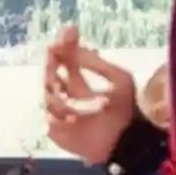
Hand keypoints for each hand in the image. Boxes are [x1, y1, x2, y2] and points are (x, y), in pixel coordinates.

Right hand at [45, 25, 135, 163]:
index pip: (64, 61)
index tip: (68, 32)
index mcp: (78, 82)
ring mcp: (60, 113)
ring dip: (58, 89)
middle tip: (56, 51)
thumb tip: (76, 46)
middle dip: (52, 63)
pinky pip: (51, 118)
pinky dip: (63, 116)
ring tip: (66, 86)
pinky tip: (75, 118)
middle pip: (50, 74)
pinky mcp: (57, 130)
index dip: (64, 46)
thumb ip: (96, 63)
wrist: (126, 141)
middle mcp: (66, 95)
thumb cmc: (125, 110)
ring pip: (49, 96)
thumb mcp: (119, 79)